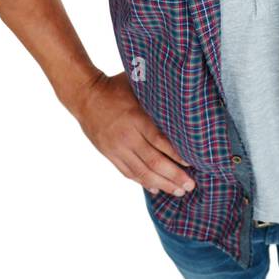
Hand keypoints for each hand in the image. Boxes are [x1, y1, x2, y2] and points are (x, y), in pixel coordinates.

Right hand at [72, 70, 195, 196]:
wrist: (85, 96)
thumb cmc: (115, 87)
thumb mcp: (137, 87)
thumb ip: (156, 98)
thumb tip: (183, 101)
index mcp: (136, 119)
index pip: (160, 142)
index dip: (177, 155)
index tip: (193, 164)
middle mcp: (127, 137)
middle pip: (154, 162)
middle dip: (174, 176)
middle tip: (190, 185)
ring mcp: (116, 148)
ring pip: (141, 172)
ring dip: (162, 184)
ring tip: (179, 191)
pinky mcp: (109, 154)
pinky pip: (128, 173)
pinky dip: (143, 182)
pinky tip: (156, 188)